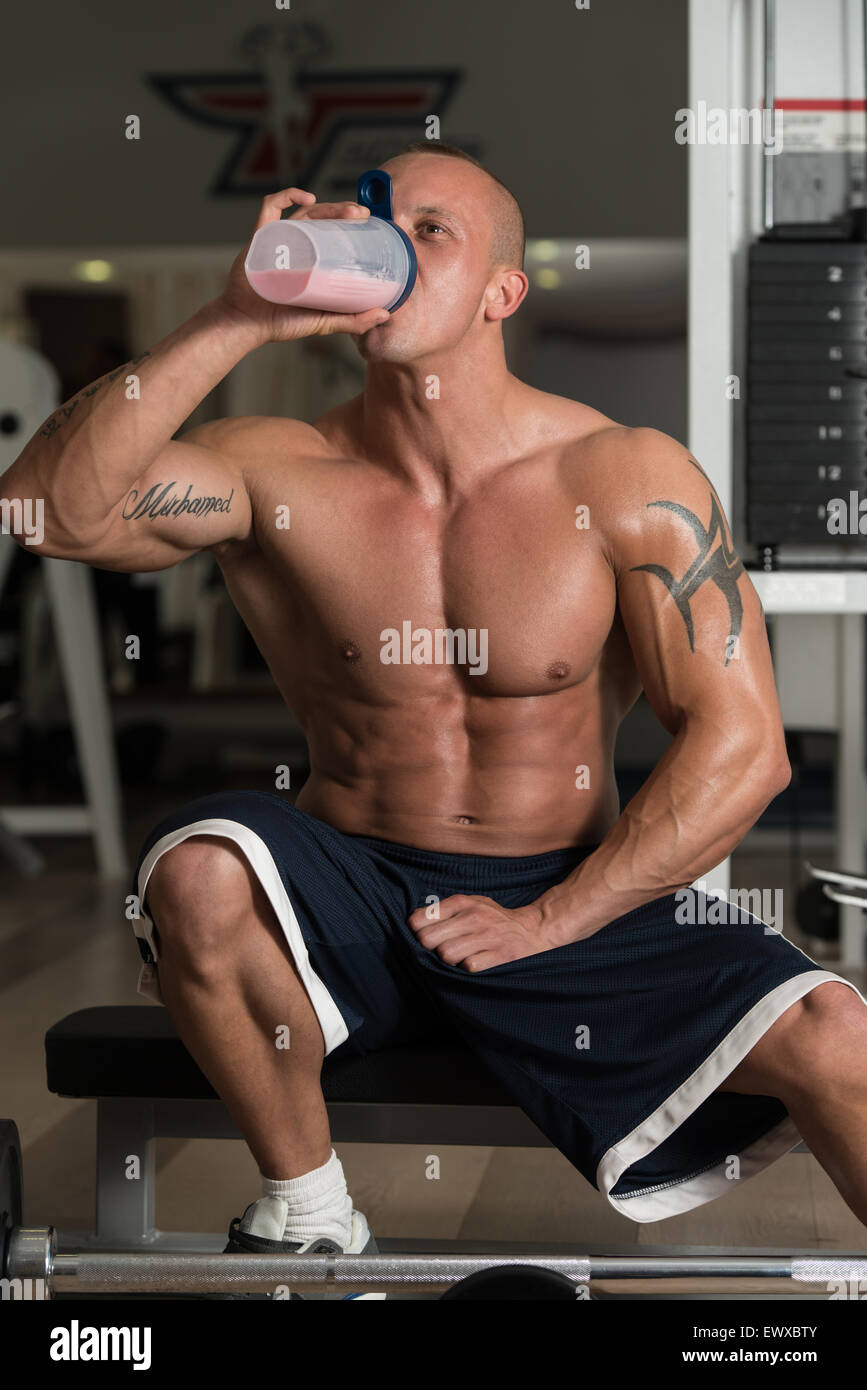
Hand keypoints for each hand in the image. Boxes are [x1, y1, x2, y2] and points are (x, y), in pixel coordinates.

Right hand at [216, 187, 391, 345]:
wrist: (245, 324)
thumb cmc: (281, 323)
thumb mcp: (323, 321)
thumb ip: (353, 319)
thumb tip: (386, 314)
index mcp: (310, 261)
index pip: (333, 235)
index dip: (351, 226)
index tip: (371, 225)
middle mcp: (296, 247)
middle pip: (322, 219)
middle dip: (344, 212)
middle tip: (364, 215)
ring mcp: (278, 239)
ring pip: (305, 211)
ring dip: (329, 205)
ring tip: (350, 211)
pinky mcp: (260, 236)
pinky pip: (271, 206)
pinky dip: (287, 195)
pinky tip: (308, 197)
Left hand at [407, 895, 552, 972]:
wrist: (534, 931)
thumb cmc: (494, 920)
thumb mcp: (471, 904)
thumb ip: (443, 910)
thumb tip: (414, 920)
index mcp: (464, 903)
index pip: (422, 918)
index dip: (418, 931)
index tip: (425, 936)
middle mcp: (475, 917)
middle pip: (429, 939)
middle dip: (430, 949)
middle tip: (440, 950)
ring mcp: (488, 937)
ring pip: (446, 954)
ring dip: (448, 961)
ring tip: (458, 957)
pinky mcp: (501, 956)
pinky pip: (469, 967)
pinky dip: (467, 969)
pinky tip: (474, 963)